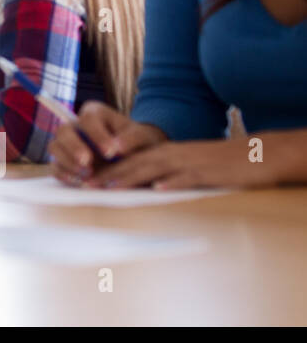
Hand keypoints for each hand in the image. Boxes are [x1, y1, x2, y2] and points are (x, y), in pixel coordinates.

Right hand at [49, 101, 164, 185]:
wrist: (136, 155)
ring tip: (86, 174)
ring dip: (67, 161)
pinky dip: (63, 174)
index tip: (110, 153)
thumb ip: (132, 138)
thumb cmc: (138, 141)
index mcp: (94, 113)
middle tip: (88, 162)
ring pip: (55, 147)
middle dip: (74, 147)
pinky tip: (78, 181)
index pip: (87, 119)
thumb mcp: (142, 136)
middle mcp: (76, 126)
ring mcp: (67, 144)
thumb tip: (118, 148)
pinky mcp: (64, 161)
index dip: (96, 135)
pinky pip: (55, 166)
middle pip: (64, 130)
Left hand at [86, 138, 278, 189]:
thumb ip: (164, 174)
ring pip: (155, 168)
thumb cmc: (219, 164)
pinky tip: (158, 189)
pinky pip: (187, 177)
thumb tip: (142, 189)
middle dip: (110, 175)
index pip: (132, 161)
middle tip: (87, 185)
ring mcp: (190, 162)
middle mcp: (173, 154)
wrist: (256, 154)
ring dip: (131, 177)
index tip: (86, 180)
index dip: (108, 170)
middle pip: (136, 163)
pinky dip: (172, 182)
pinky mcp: (208, 172)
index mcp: (166, 153)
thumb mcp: (187, 167)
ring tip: (110, 187)